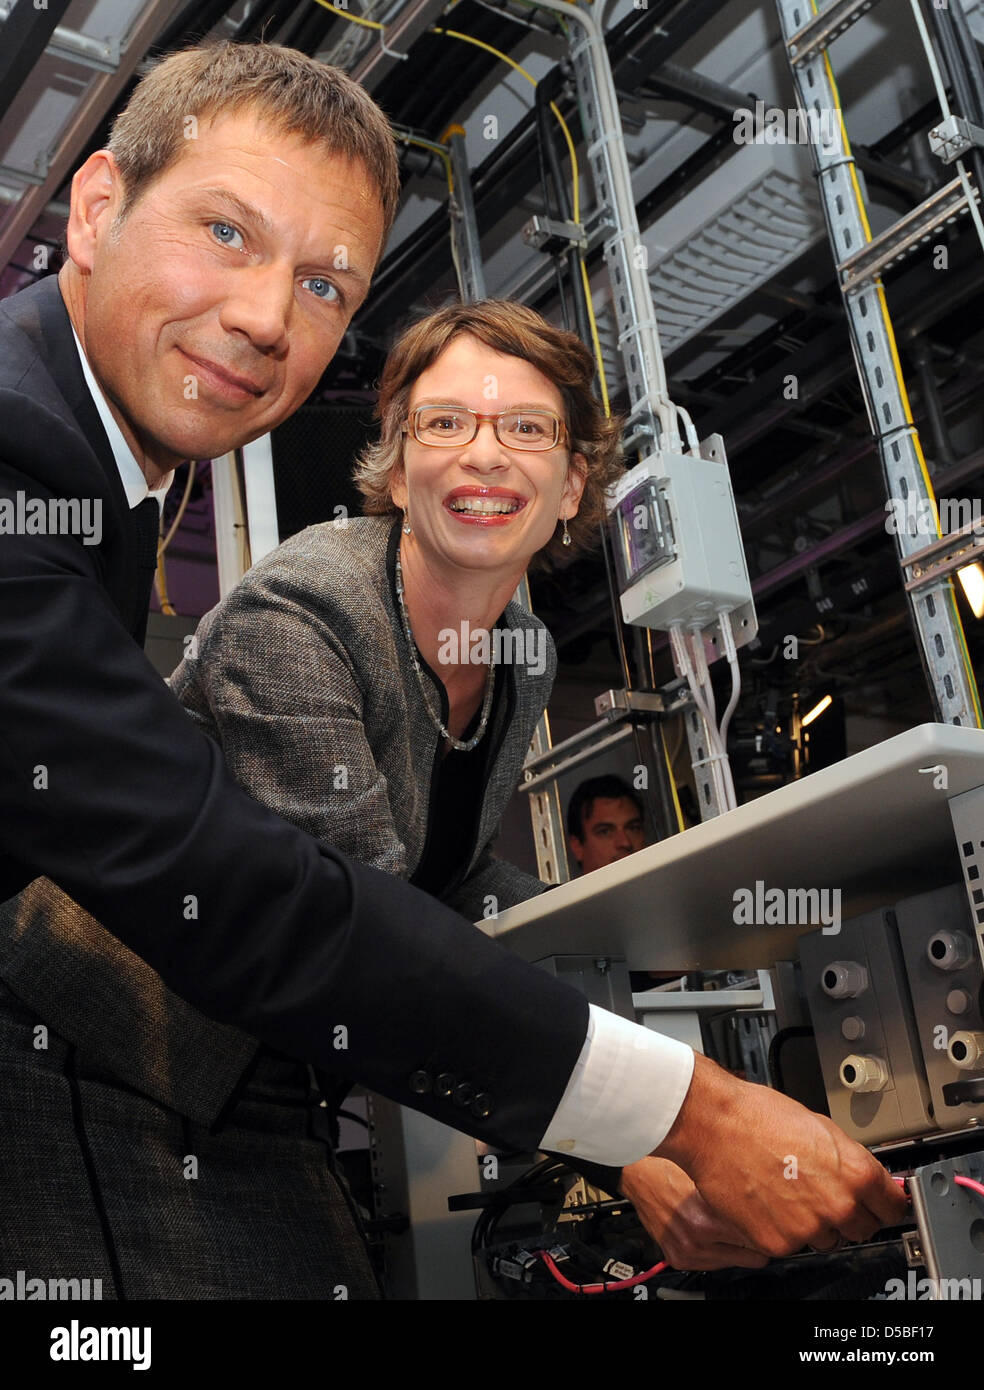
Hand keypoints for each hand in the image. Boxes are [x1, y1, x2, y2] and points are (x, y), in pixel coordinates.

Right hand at [619, 1156, 769, 1269]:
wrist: (639, 1176)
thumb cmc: (671, 1168)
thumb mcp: (710, 1177)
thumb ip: (737, 1195)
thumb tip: (769, 1206)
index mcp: (707, 1220)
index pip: (756, 1242)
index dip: (770, 1230)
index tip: (778, 1225)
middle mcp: (697, 1241)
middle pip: (748, 1257)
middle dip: (757, 1243)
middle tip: (764, 1227)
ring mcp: (686, 1253)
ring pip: (731, 1262)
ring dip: (736, 1247)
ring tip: (736, 1226)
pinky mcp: (677, 1258)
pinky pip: (711, 1263)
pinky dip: (717, 1250)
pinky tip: (715, 1232)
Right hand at [653, 1053, 908, 1257]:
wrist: (714, 1125)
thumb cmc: (759, 1116)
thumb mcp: (821, 1126)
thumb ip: (850, 1159)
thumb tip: (869, 1179)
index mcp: (856, 1173)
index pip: (893, 1206)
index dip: (885, 1202)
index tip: (879, 1203)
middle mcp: (838, 1205)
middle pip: (863, 1229)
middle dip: (849, 1214)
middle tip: (823, 1193)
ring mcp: (808, 1228)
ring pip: (827, 1239)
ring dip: (815, 1223)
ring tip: (788, 1191)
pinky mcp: (778, 1243)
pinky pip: (792, 1245)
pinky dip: (783, 1229)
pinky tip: (769, 1201)